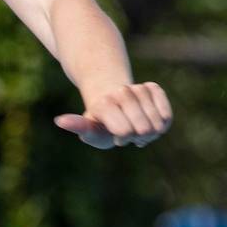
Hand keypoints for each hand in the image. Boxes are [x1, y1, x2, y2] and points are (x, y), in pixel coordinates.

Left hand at [55, 82, 171, 148]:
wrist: (115, 103)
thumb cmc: (102, 124)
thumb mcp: (90, 131)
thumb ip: (78, 126)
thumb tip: (59, 120)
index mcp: (103, 103)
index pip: (125, 131)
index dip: (123, 138)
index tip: (115, 135)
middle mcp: (120, 92)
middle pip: (144, 129)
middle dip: (138, 137)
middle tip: (127, 132)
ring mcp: (138, 88)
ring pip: (157, 123)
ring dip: (150, 131)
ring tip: (137, 127)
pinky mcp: (154, 88)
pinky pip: (167, 115)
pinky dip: (162, 122)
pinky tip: (150, 120)